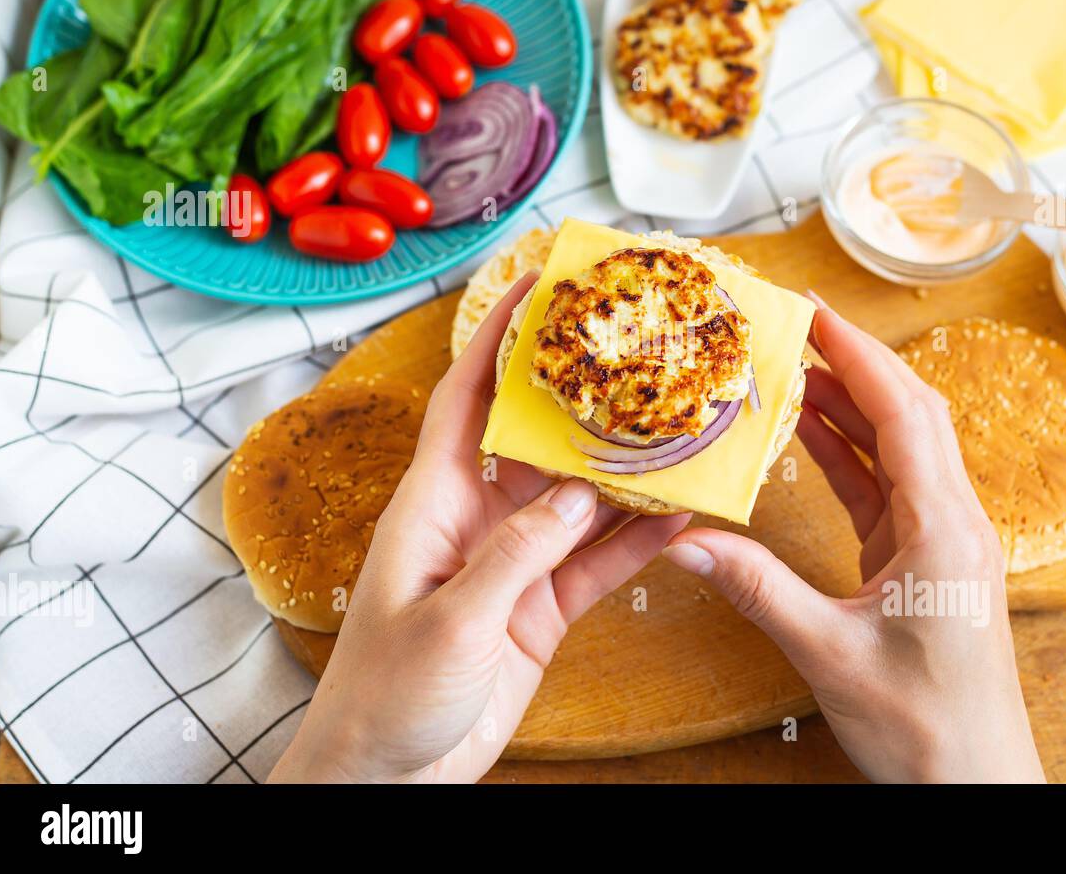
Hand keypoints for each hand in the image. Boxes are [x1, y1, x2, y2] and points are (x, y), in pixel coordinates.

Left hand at [270, 274, 689, 782]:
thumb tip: (581, 496)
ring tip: (680, 433)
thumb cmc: (386, 691)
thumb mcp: (449, 617)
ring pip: (579, 502)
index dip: (499, 340)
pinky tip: (680, 519)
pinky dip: (636, 543)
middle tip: (639, 355)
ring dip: (625, 473)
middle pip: (537, 441)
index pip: (466, 398)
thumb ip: (518, 553)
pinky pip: (596, 564)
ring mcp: (512, 563)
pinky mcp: (539, 608)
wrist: (387, 777)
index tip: (539, 287)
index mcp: (432, 503)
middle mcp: (476, 520)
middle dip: (584, 399)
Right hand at [661, 294, 1043, 782]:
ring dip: (847, 404)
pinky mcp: (924, 560)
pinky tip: (808, 433)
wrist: (975, 783)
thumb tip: (685, 540)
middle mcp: (953, 521)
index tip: (813, 312)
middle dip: (853, 362)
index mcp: (944, 530)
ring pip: (897, 446)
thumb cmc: (924, 728)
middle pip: (908, 414)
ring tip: (789, 369)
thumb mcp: (828, 654)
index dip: (857, 354)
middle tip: (795, 324)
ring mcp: (942, 539)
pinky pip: (884, 487)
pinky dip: (846, 454)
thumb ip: (757, 589)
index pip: (902, 414)